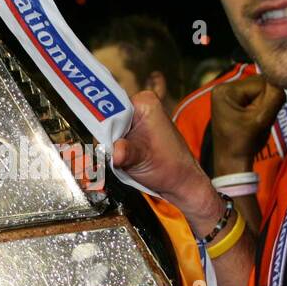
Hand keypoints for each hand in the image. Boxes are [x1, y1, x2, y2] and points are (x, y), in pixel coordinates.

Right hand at [112, 92, 222, 233]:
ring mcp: (137, 119)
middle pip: (106, 120)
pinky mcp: (135, 132)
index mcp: (144, 103)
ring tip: (122, 160)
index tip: (105, 146)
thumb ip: (126, 153)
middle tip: (115, 156)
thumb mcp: (142, 159)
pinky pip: (114, 138)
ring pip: (108, 132)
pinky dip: (114, 151)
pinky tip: (123, 160)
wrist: (182, 182)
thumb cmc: (170, 168)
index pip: (108, 109)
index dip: (104, 129)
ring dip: (110, 148)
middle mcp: (140, 106)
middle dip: (107, 141)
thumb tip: (114, 152)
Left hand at [210, 74, 282, 176]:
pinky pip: (253, 96)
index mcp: (225, 90)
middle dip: (265, 101)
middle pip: (259, 84)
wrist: (232, 162)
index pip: (260, 82)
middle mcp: (223, 88)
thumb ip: (275, 96)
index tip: (262, 117)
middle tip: (259, 120)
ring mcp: (226, 94)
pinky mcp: (231, 100)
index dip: (268, 99)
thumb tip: (283, 76)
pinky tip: (252, 119)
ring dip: (263, 104)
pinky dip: (258, 107)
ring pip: (258, 90)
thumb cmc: (245, 143)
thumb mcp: (262, 119)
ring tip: (255, 121)